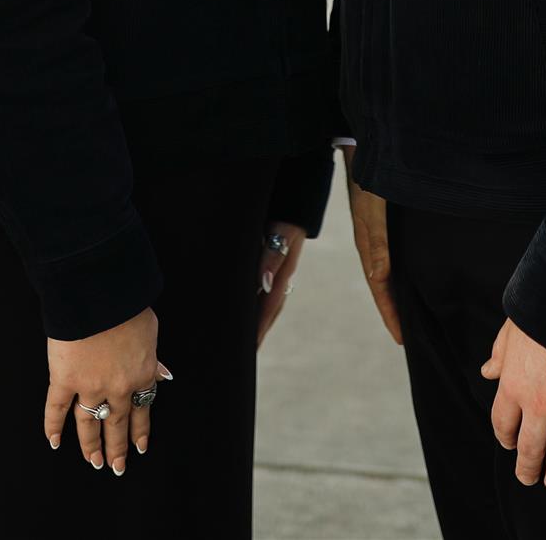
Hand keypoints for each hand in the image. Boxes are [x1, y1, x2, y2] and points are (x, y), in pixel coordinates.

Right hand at [44, 308, 167, 474]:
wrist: (102, 297)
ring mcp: (90, 386)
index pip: (142, 410)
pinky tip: (54, 441)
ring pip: (90, 424)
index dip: (140, 430)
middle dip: (117, 448)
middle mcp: (118, 388)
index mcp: (142, 375)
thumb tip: (164, 374)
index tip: (139, 446)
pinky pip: (57, 408)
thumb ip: (154, 358)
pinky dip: (53, 426)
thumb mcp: (151, 333)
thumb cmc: (129, 308)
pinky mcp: (65, 379)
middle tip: (115, 466)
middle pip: (117, 424)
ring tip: (93, 462)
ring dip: (91, 446)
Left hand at [256, 222, 307, 346]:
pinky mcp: (277, 259)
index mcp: (283, 271)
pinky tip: (250, 305)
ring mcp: (281, 267)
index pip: (268, 308)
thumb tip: (264, 284)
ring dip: (259, 319)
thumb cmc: (287, 210)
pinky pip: (267, 286)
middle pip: (270, 310)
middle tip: (246, 355)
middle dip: (258, 332)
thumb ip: (272, 256)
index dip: (257, 330)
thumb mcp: (282, 231)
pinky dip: (259, 300)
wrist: (300, 191)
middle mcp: (283, 273)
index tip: (248, 351)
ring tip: (248, 339)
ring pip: (269, 299)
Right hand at [342, 144, 401, 345]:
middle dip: (394, 309)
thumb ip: (377, 241)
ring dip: (399, 291)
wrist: (366, 142)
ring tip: (414, 310)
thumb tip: (380, 277)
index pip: (380, 288)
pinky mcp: (387, 219)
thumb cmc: (372, 175)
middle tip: (408, 334)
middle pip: (384, 283)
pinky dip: (402, 269)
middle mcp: (372, 241)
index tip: (402, 338)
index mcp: (367, 244)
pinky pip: (394, 252)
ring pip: (390, 268)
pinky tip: (414, 271)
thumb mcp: (374, 209)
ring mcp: (379, 230)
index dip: (390, 313)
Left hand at [481, 317, 545, 491]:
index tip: (510, 446)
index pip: (503, 424)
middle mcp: (537, 406)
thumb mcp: (514, 327)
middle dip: (528, 468)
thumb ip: (501, 352)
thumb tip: (488, 371)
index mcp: (513, 384)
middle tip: (528, 479)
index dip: (506, 438)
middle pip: (529, 449)